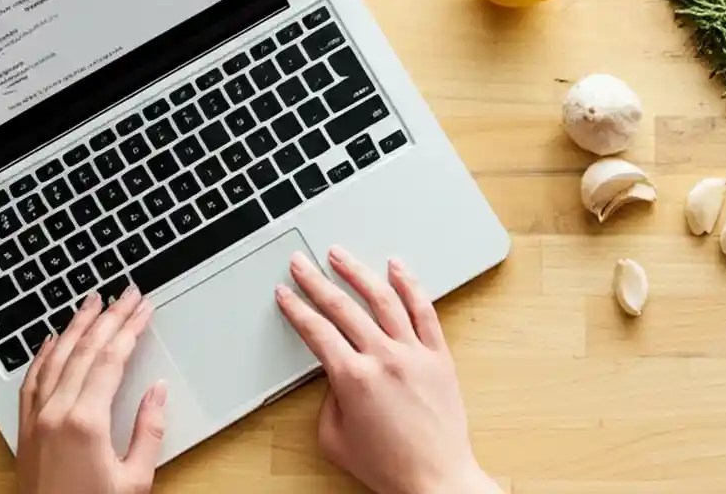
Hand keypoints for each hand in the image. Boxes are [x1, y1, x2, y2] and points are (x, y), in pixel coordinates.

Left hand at [17, 288, 165, 493]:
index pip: (111, 359)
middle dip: (108, 317)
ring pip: (55, 358)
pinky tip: (52, 340)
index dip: (130, 328)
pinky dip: (43, 354)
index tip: (144, 307)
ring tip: (92, 302)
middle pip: (84, 350)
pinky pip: (32, 380)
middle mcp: (55, 413)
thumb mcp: (135, 479)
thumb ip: (148, 430)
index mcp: (86, 422)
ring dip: (75, 326)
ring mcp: (35, 420)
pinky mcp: (25, 430)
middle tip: (126, 292)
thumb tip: (157, 390)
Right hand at [276, 247, 499, 493]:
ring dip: (358, 272)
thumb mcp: (335, 438)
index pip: (316, 331)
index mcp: (353, 378)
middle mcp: (383, 358)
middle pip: (342, 307)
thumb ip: (328, 399)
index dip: (296, 308)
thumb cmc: (388, 466)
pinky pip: (424, 311)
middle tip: (301, 262)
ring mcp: (414, 353)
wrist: (436, 478)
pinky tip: (397, 268)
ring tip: (341, 254)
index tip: (285, 293)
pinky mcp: (440, 356)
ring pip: (383, 299)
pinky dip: (410, 285)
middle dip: (316, 280)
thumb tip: (336, 371)